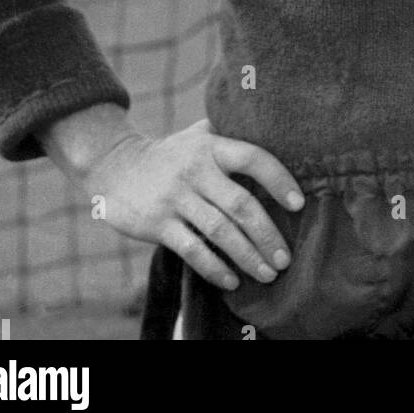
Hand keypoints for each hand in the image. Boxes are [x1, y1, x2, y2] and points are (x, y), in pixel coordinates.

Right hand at [82, 119, 305, 290]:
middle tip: (285, 258)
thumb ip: (230, 132)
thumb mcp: (197, 134)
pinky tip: (232, 280)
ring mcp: (176, 197)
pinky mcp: (158, 223)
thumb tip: (275, 132)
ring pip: (220, 232)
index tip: (299, 203)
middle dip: (267, 234)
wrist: (114, 166)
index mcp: (211, 146)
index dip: (279, 179)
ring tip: (267, 273)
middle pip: (240, 204)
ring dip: (247, 256)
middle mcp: (195, 170)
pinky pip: (192, 250)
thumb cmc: (170, 153)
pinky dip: (215, 268)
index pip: (253, 158)